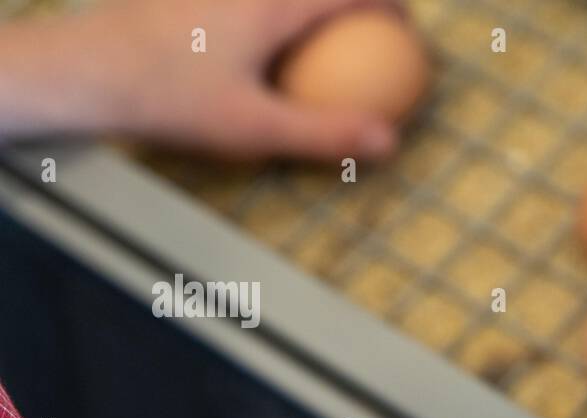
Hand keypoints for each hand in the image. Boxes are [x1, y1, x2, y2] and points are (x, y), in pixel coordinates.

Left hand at [18, 0, 403, 159]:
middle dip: (352, 2)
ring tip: (326, 31)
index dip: (389, 6)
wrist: (85, 69)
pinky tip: (264, 40)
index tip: (408, 31)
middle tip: (374, 27)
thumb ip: (326, 134)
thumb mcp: (255, 128)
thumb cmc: (171, 100)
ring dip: (312, 8)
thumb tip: (391, 141)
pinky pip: (250, 2)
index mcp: (274, 4)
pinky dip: (275, 14)